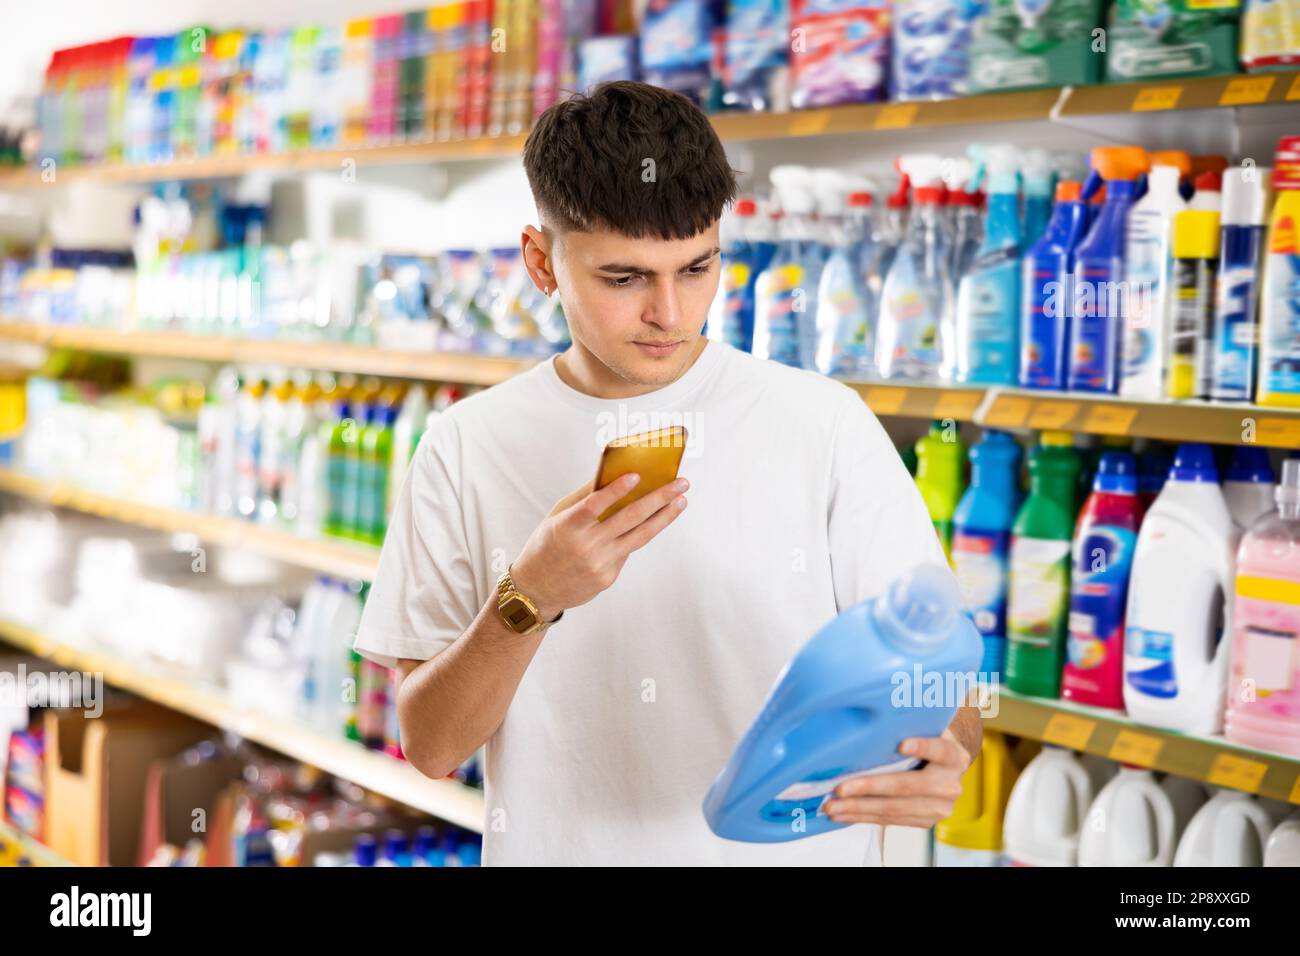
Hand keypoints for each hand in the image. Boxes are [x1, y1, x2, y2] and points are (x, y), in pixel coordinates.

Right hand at [509, 473, 688, 622]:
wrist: (536, 590)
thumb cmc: (547, 545)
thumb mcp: (557, 517)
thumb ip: (584, 497)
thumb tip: (613, 473)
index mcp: (568, 527)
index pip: (594, 505)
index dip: (616, 490)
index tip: (637, 475)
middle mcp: (586, 546)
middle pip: (629, 519)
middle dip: (659, 498)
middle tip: (681, 483)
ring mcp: (599, 564)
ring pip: (640, 536)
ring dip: (664, 516)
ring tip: (681, 500)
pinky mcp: (608, 577)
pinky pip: (627, 550)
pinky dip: (638, 534)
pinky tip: (650, 522)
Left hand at [821, 729, 972, 828]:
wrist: (946, 768)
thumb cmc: (926, 740)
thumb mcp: (926, 729)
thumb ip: (909, 726)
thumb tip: (871, 717)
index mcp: (954, 756)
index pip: (940, 750)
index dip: (922, 747)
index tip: (901, 744)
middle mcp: (950, 785)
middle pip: (907, 785)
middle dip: (869, 788)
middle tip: (840, 789)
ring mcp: (938, 807)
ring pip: (894, 808)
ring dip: (858, 808)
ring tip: (832, 806)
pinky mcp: (924, 821)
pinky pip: (889, 820)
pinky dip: (862, 817)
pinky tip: (842, 814)